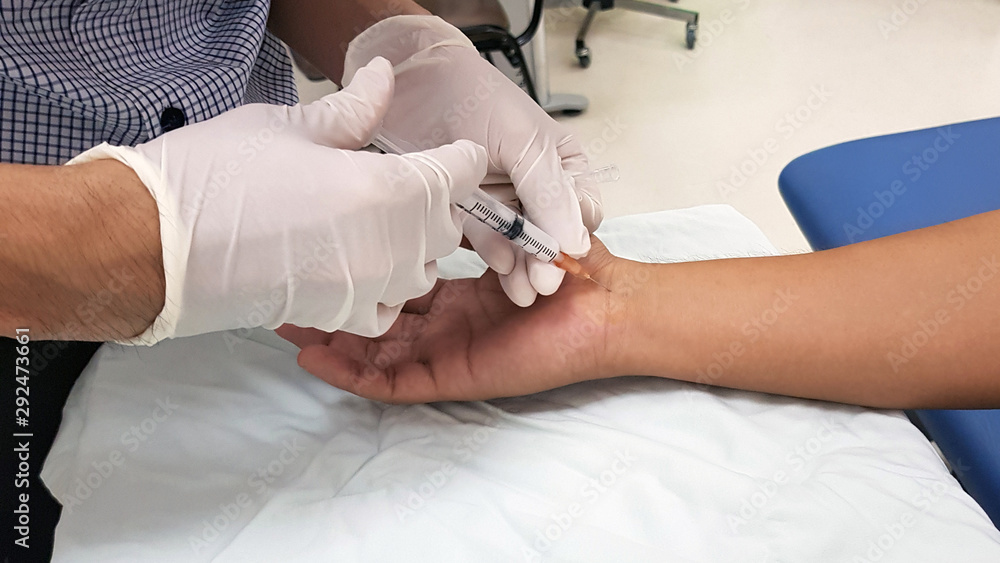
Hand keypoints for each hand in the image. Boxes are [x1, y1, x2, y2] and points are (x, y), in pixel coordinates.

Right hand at [69, 58, 488, 343]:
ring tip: (380, 221)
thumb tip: (384, 77)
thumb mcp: (287, 127)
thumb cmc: (213, 177)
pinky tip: (362, 265)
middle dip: (436, 200)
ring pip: (424, 268)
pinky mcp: (338, 315)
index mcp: (383, 189)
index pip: (457, 174)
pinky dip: (386, 289)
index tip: (450, 151)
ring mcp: (364, 288)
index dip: (457, 158)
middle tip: (406, 180)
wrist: (152, 244)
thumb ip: (352, 111)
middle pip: (446, 225)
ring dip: (414, 245)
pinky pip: (388, 308)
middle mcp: (386, 247)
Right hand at [276, 238, 626, 403]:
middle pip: (372, 325)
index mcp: (457, 297)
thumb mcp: (511, 232)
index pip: (393, 290)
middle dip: (329, 309)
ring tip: (281, 319)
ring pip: (372, 355)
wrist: (608, 306)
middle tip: (284, 290)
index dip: (356, 276)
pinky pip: (392, 382)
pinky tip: (314, 354)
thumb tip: (433, 187)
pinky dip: (352, 372)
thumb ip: (473, 219)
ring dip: (328, 339)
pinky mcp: (453, 377)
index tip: (321, 254)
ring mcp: (446, 354)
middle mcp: (446, 327)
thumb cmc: (569, 269)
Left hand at [343, 15, 603, 306]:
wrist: (412, 82)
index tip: (562, 256)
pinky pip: (488, 241)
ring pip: (522, 246)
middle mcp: (539, 187)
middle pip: (553, 236)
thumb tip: (577, 245)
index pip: (582, 212)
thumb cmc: (475, 98)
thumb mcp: (521, 141)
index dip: (574, 235)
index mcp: (564, 164)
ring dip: (524, 267)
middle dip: (548, 260)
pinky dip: (495, 255)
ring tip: (523, 290)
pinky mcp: (471, 212)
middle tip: (541, 284)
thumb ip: (549, 192)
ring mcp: (505, 202)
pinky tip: (500, 266)